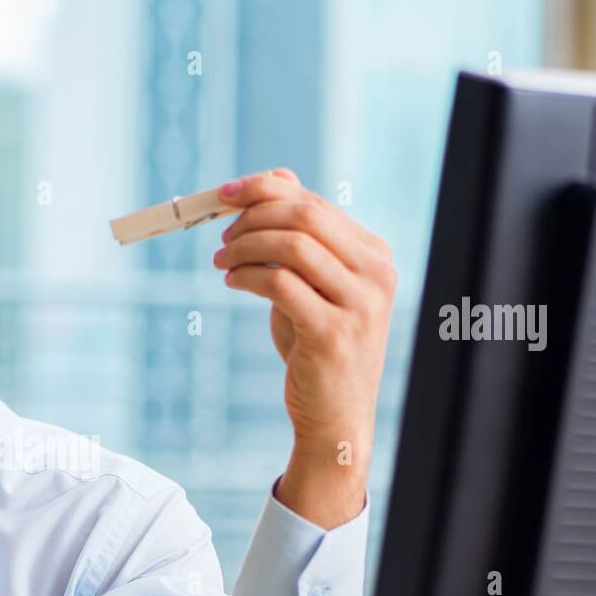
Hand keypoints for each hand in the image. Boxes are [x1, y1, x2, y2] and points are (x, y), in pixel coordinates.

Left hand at [213, 169, 395, 528]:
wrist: (335, 418)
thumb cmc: (317, 350)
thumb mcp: (311, 287)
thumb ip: (299, 239)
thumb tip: (275, 177)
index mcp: (374, 256)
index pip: (315, 204)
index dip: (265, 191)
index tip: (225, 194)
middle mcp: (375, 274)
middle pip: (305, 216)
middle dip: (252, 215)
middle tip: (220, 233)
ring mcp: (359, 304)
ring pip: (293, 245)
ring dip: (246, 246)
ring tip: (221, 261)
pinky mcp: (332, 332)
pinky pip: (280, 284)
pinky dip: (247, 276)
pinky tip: (231, 282)